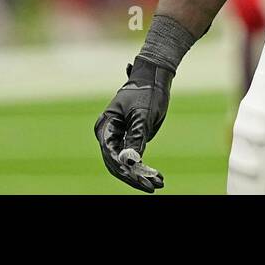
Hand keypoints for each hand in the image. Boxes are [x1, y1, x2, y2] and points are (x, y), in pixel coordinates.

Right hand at [94, 57, 172, 192]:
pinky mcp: (129, 139)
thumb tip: (130, 162)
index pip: (111, 154)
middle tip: (152, 187)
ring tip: (158, 184)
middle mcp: (109, 134)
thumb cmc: (146, 92)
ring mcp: (119, 138)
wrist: (154, 77)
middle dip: (133, 177)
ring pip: (125, 164)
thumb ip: (136, 138)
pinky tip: (157, 177)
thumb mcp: (142, 115)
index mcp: (106, 125)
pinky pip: (133, 158)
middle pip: (116, 163)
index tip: (139, 179)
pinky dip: (143, 168)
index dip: (124, 170)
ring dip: (140, 175)